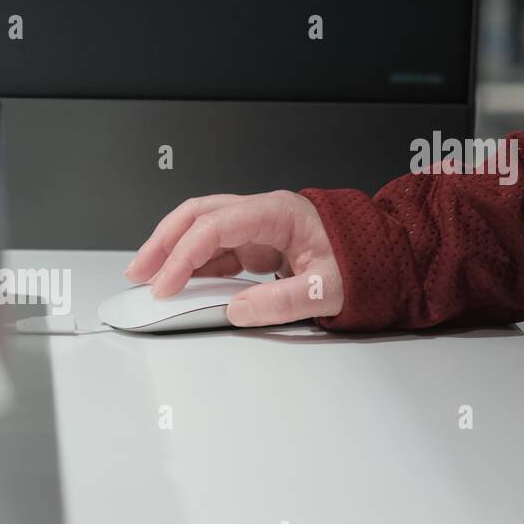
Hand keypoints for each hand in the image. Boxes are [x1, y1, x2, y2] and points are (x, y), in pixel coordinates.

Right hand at [123, 190, 343, 325]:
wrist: (384, 257)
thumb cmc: (363, 264)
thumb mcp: (328, 288)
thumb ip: (281, 301)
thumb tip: (235, 311)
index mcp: (278, 212)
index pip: (214, 227)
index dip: (183, 257)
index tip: (166, 287)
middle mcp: (261, 213)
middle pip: (196, 216)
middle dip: (161, 243)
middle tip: (138, 274)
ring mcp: (256, 227)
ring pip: (199, 229)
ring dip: (170, 252)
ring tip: (148, 279)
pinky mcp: (255, 244)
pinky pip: (214, 249)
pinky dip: (190, 265)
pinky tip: (178, 284)